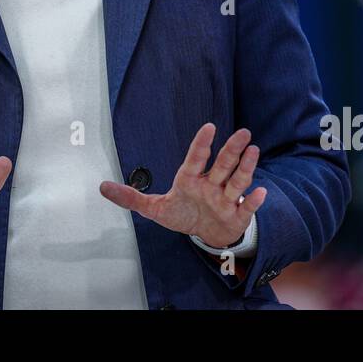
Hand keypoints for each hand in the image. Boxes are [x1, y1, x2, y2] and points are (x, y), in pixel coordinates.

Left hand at [98, 122, 265, 248]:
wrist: (205, 234)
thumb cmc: (181, 214)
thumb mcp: (154, 209)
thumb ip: (130, 198)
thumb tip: (101, 187)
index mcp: (190, 179)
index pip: (196, 159)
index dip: (201, 144)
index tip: (209, 127)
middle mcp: (211, 185)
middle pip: (222, 165)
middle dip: (232, 150)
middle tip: (244, 133)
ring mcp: (226, 200)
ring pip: (237, 181)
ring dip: (246, 167)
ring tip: (253, 151)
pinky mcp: (237, 216)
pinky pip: (247, 208)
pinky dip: (254, 202)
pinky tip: (260, 194)